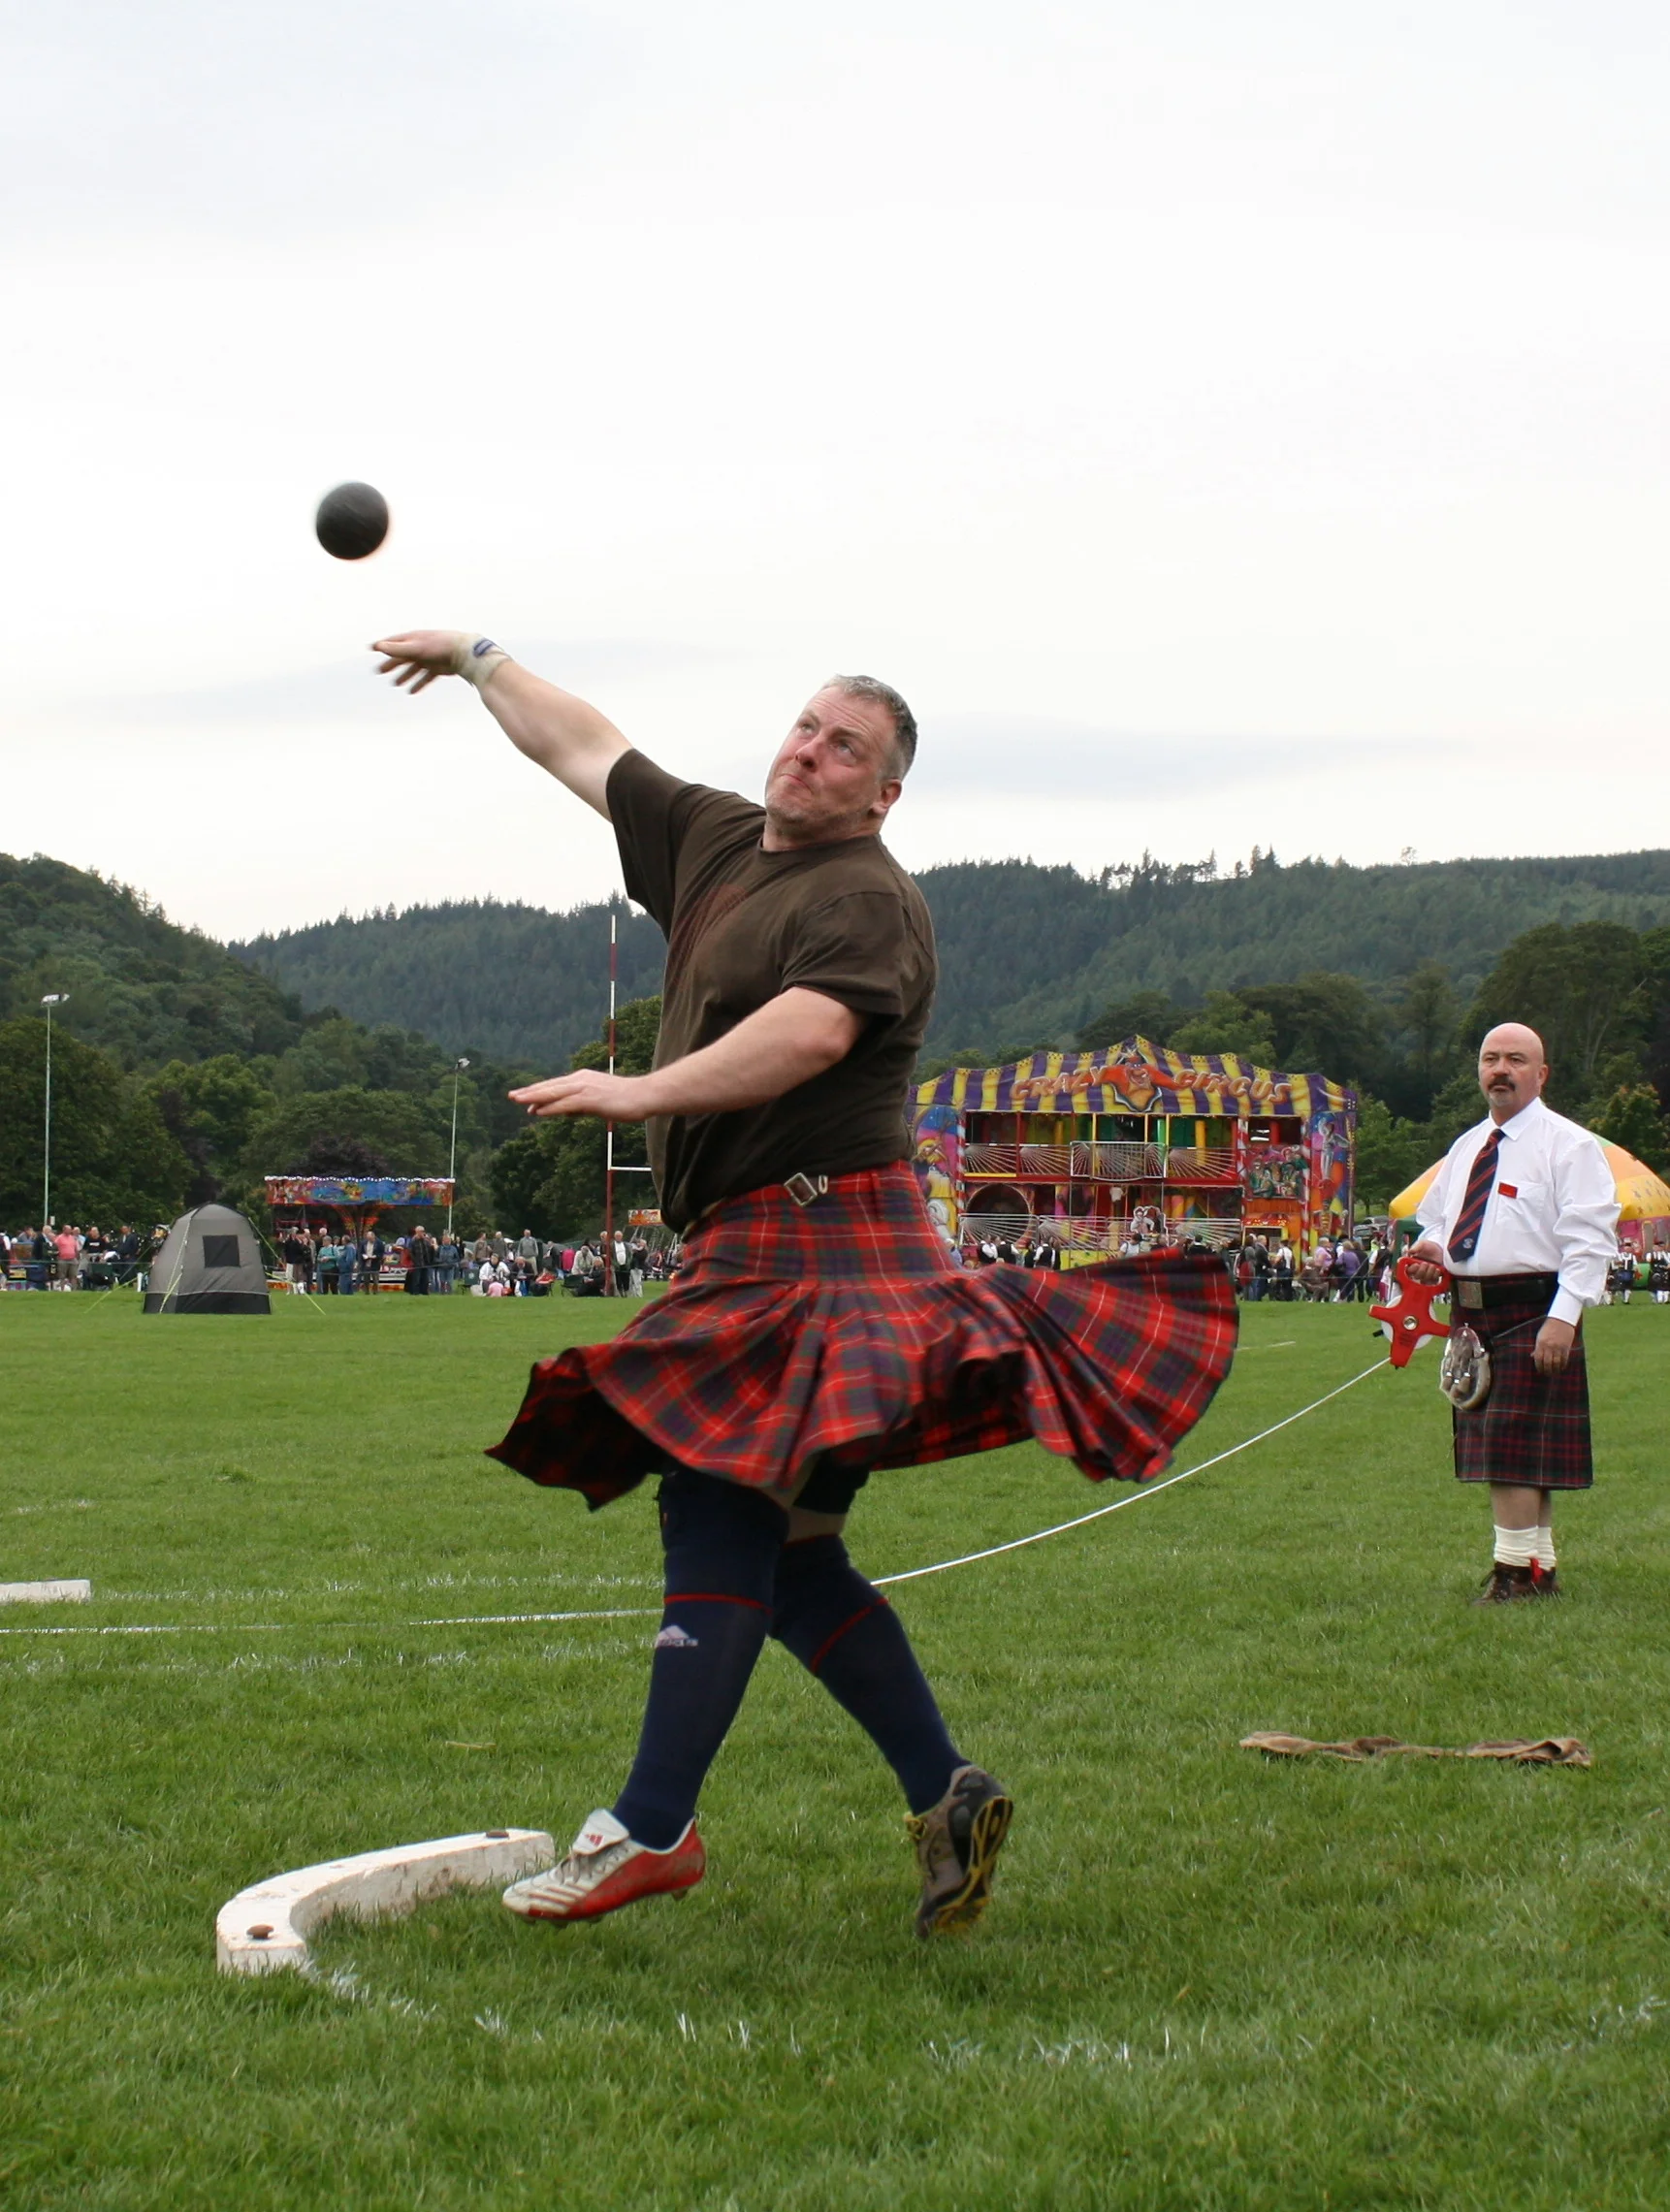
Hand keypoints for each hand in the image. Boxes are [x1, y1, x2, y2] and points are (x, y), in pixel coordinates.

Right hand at [370, 631, 467, 694]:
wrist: (463, 653)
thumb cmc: (439, 646)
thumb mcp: (415, 648)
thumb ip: (397, 649)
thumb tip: (378, 646)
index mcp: (413, 639)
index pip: (394, 642)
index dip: (382, 645)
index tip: (371, 648)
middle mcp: (420, 647)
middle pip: (402, 656)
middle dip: (391, 664)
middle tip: (379, 671)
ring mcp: (429, 658)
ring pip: (413, 668)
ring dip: (404, 676)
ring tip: (395, 684)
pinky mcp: (438, 668)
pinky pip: (425, 677)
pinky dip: (419, 684)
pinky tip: (412, 692)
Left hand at [508, 1070, 653, 1121]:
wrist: (645, 1095)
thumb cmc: (626, 1100)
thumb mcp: (599, 1103)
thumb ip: (581, 1105)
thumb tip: (567, 1111)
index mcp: (582, 1079)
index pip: (555, 1085)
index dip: (538, 1091)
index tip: (522, 1096)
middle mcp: (580, 1080)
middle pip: (549, 1086)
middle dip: (529, 1091)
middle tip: (511, 1096)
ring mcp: (585, 1088)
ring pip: (553, 1092)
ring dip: (534, 1097)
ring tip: (517, 1100)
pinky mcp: (590, 1098)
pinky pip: (565, 1103)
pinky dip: (550, 1107)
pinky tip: (538, 1111)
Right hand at [1404, 1238, 1447, 1285]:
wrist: (1441, 1249)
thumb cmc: (1429, 1246)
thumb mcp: (1422, 1244)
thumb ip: (1415, 1247)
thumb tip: (1408, 1251)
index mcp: (1412, 1263)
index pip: (1407, 1270)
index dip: (1411, 1269)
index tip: (1416, 1264)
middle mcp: (1418, 1270)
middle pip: (1416, 1276)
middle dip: (1421, 1270)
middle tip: (1426, 1263)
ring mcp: (1426, 1274)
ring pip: (1424, 1279)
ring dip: (1429, 1272)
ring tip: (1433, 1265)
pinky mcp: (1433, 1277)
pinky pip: (1433, 1281)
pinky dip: (1435, 1275)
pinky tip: (1438, 1269)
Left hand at [1533, 1316, 1576, 1375]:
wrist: (1561, 1320)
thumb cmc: (1548, 1328)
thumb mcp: (1540, 1337)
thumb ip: (1537, 1347)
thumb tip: (1532, 1356)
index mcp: (1541, 1343)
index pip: (1538, 1359)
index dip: (1539, 1367)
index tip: (1540, 1371)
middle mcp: (1549, 1346)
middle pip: (1547, 1363)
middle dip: (1547, 1370)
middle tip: (1547, 1374)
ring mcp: (1558, 1347)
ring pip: (1556, 1363)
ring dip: (1555, 1370)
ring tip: (1554, 1373)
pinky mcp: (1566, 1347)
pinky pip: (1564, 1359)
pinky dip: (1563, 1365)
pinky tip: (1561, 1368)